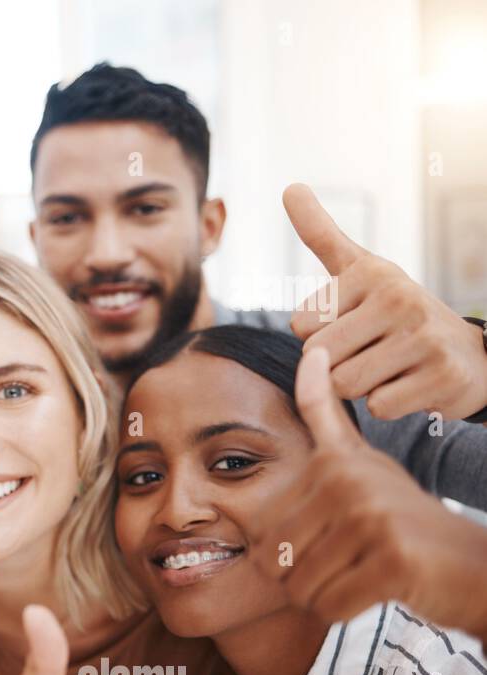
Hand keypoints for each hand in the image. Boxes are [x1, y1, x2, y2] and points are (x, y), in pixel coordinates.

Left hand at [247, 347, 486, 637]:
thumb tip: (307, 362)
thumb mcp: (367, 476)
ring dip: (320, 595)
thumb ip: (329, 440)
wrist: (476, 572)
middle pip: (272, 546)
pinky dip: (341, 611)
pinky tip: (374, 594)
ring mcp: (373, 516)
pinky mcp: (392, 558)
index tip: (316, 349)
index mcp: (341, 459)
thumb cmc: (405, 535)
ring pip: (298, 580)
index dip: (314, 383)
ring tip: (358, 578)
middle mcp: (353, 478)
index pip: (314, 415)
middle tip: (340, 566)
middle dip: (294, 573)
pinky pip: (328, 603)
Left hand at [285, 182, 486, 421]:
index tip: (356, 323)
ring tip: (389, 367)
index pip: (301, 326)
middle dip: (338, 364)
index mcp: (372, 274)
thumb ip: (321, 234)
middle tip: (373, 351)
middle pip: (320, 358)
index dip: (320, 336)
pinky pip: (378, 406)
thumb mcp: (360, 269)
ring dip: (360, 387)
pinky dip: (388, 404)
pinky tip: (410, 385)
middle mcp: (401, 298)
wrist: (469, 353)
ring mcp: (425, 337)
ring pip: (345, 384)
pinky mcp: (442, 376)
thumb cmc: (397, 312)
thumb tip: (289, 186)